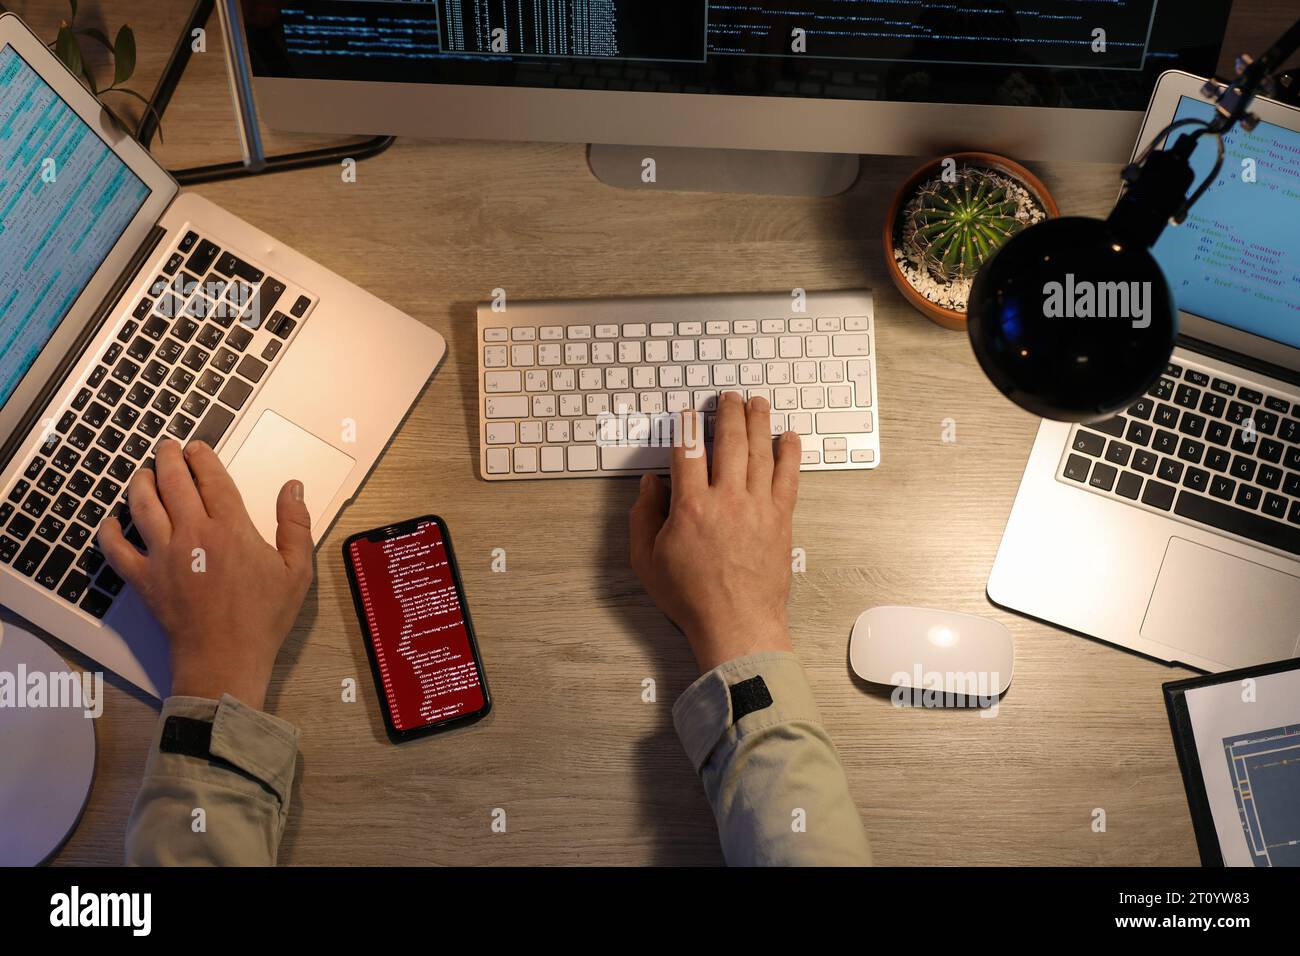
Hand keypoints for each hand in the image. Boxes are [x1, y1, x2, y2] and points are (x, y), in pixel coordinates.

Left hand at [97, 438, 313, 709]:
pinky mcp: (143, 578)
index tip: (198, 447)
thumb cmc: (263, 618)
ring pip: (143, 505)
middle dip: (169, 458)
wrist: (225, 658)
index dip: (203, 458)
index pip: (212, 479)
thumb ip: (296, 525)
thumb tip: (292, 488)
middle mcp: (193, 534)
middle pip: (173, 482)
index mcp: (231, 529)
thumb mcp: (296, 571)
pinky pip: (116, 549)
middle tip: (167, 447)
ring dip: (141, 482)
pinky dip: (109, 531)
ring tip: (144, 472)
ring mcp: (163, 555)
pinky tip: (110, 520)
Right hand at [629, 391, 800, 672]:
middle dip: (728, 413)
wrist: (737, 624)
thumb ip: (643, 517)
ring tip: (756, 403)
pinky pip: (788, 476)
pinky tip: (789, 437)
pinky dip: (789, 453)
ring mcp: (758, 506)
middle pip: (729, 441)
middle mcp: (727, 499)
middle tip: (728, 397)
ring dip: (758, 422)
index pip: (687, 451)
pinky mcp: (780, 518)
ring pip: (760, 451)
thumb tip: (651, 484)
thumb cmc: (692, 598)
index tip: (687, 415)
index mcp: (691, 507)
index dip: (686, 427)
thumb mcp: (647, 560)